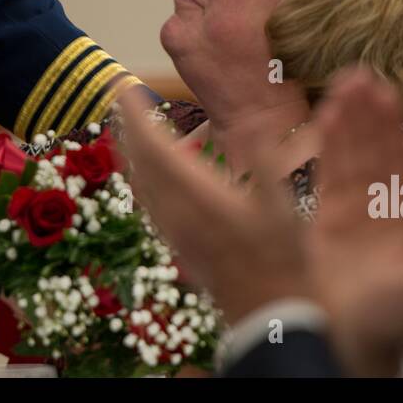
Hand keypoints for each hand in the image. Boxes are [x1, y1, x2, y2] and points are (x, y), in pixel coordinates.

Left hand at [117, 90, 310, 324]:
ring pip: (139, 183)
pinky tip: (145, 176)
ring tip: (127, 127)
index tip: (121, 85)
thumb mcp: (282, 208)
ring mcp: (174, 232)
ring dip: (130, 151)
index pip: (155, 146)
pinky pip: (148, 203)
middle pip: (139, 162)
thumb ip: (265, 164)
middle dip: (126, 125)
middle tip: (119, 96)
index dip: (135, 114)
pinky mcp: (178, 246)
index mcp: (200, 196)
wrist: (267, 317)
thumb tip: (255, 127)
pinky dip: (140, 178)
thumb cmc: (281, 262)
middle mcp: (177, 212)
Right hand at [306, 70, 402, 375]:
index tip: (385, 91)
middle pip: (373, 147)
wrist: (346, 339)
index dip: (392, 124)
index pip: (400, 157)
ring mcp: (353, 208)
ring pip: (350, 153)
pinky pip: (327, 172)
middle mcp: (382, 204)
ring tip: (341, 86)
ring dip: (346, 120)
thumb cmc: (389, 314)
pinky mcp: (324, 216)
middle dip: (367, 112)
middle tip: (358, 74)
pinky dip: (325, 145)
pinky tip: (324, 118)